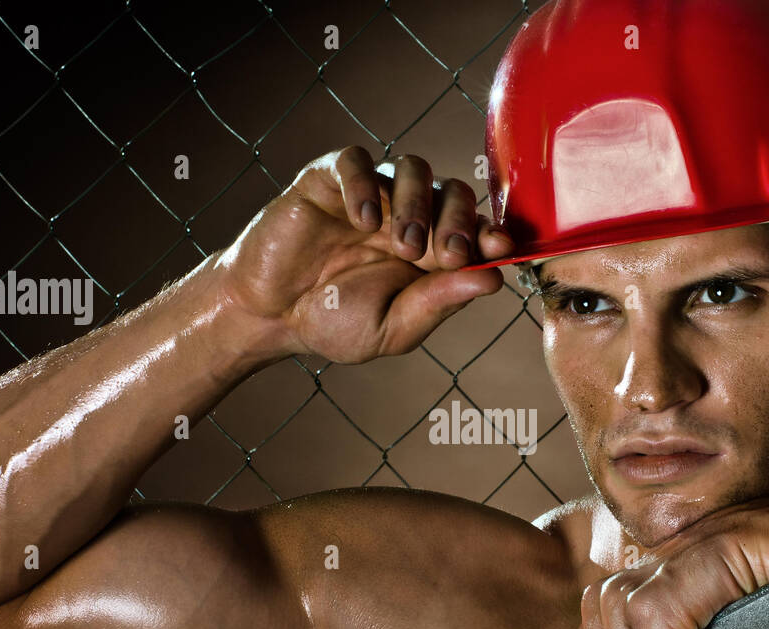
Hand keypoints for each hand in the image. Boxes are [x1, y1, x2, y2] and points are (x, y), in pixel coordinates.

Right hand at [214, 145, 513, 363]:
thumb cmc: (333, 322)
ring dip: (418, 204)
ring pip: (413, 168)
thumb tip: (493, 281)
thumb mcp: (393, 328)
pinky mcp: (328, 180)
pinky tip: (363, 221)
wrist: (270, 316)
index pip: (474, 227)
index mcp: (430, 252)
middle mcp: (406, 215)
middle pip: (453, 191)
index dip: (491, 232)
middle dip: (458, 220)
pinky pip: (355, 160)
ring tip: (405, 246)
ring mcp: (369, 194)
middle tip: (447, 254)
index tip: (498, 247)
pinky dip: (364, 185)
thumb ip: (438, 303)